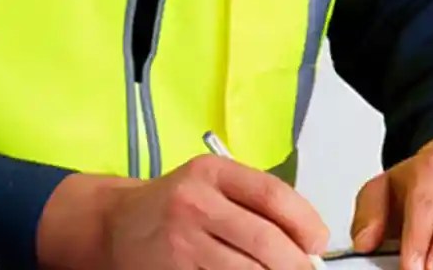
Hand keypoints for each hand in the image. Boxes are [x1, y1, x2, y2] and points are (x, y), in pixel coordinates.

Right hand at [37, 156, 329, 269]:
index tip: (318, 242)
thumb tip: (307, 238)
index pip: (272, 194)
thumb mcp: (211, 184)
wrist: (114, 225)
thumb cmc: (174, 204)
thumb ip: (253, 202)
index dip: (305, 221)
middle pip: (264, 240)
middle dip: (295, 263)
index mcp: (212, 172)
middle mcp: (195, 202)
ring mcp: (181, 241)